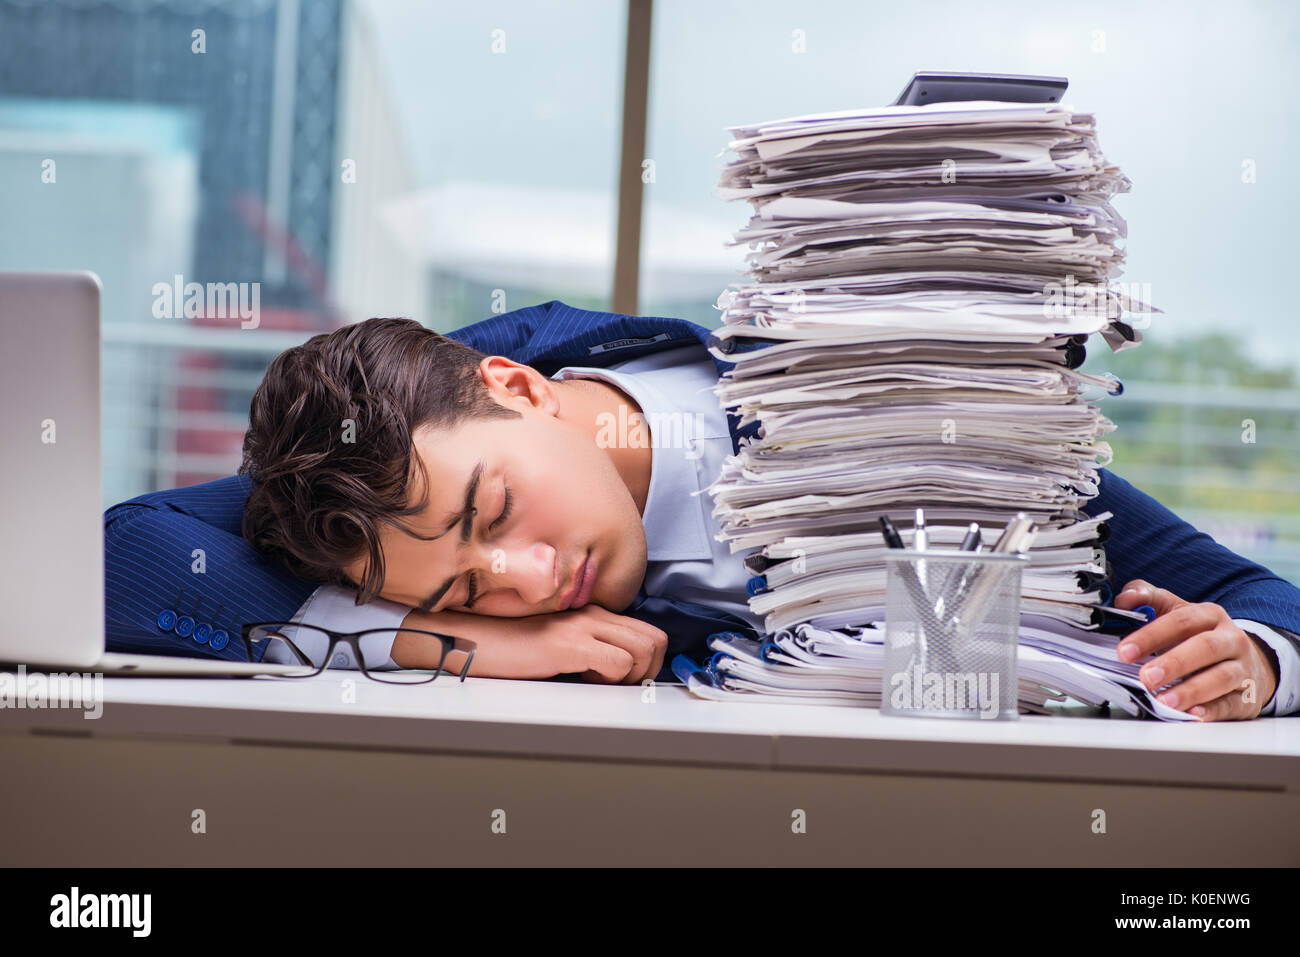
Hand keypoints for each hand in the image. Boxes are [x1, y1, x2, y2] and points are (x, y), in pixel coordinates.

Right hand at [393, 604, 668, 684]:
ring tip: (597, 680)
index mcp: (590, 612)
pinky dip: (610, 679)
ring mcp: (581, 627)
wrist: (467, 637)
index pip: (647, 631)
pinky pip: (618, 664)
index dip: (646, 661)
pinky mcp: (568, 645)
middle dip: (647, 670)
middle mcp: (592, 614)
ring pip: (644, 651)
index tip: (622, 677)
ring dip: (630, 676)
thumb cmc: (504, 644)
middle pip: (655, 639)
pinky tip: (583, 679)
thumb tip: (610, 671)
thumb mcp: (552, 640)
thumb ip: (582, 645)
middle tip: (617, 682)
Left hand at [1113, 579, 1278, 720]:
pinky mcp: (1246, 697)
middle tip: (1146, 677)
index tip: (1125, 651)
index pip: (1181, 621)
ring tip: (1164, 701)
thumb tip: (1125, 599)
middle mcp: (1231, 640)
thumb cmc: (1202, 636)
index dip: (1151, 635)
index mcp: (1210, 616)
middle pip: (1205, 647)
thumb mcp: (1179, 611)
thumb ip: (1149, 600)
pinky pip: (1231, 704)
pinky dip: (1212, 710)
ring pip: (1221, 678)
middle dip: (1174, 663)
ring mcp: (1242, 669)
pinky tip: (1193, 714)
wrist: (1249, 660)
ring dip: (1191, 690)